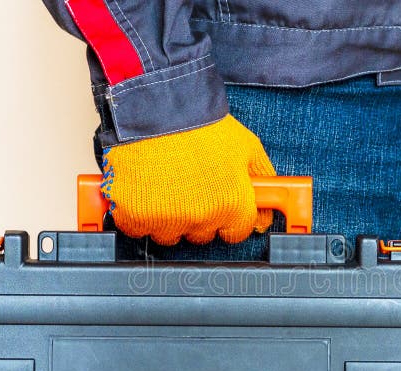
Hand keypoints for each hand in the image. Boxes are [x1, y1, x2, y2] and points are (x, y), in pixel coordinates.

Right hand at [101, 114, 273, 244]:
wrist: (153, 106)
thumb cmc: (200, 123)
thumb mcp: (246, 146)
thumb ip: (263, 182)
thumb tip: (266, 217)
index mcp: (231, 204)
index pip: (237, 232)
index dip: (230, 216)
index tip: (222, 203)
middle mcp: (201, 218)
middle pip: (202, 234)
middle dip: (198, 214)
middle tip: (190, 184)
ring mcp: (165, 220)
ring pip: (169, 234)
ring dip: (167, 216)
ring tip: (164, 182)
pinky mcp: (133, 217)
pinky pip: (137, 227)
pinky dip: (137, 213)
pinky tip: (142, 187)